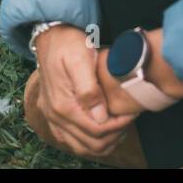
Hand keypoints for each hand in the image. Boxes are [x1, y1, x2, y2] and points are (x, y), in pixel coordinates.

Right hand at [34, 26, 135, 158]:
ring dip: (104, 142)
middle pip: (90, 143)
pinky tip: (104, 129)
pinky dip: (90, 141)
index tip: (132, 113)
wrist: (50, 35)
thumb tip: (100, 117)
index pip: (96, 130)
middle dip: (114, 135)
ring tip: (120, 126)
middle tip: (129, 119)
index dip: (118, 125)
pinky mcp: (54, 115)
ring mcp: (53, 118)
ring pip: (82, 147)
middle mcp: (55, 116)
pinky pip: (72, 141)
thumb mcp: (80, 58)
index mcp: (62, 105)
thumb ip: (89, 89)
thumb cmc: (68, 42)